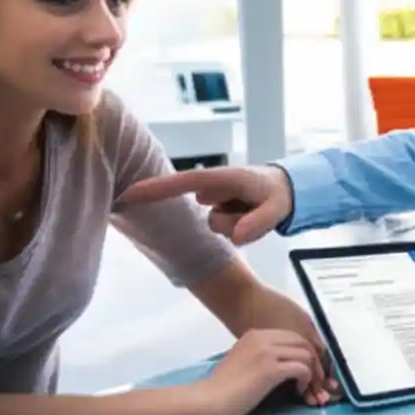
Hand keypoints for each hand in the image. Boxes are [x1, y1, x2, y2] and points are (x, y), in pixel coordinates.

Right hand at [118, 165, 293, 245]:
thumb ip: (258, 222)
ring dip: (240, 226)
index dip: (158, 188)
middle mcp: (213, 188)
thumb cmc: (278, 192)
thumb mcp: (277, 208)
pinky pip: (224, 230)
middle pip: (210, 218)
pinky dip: (239, 228)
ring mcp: (213, 200)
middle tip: (259, 209)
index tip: (129, 193)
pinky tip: (251, 215)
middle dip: (233, 223)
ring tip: (258, 211)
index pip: (186, 182)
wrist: (286, 188)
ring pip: (218, 227)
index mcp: (224, 178)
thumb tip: (236, 237)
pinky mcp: (215, 210)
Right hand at [196, 329, 318, 414]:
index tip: (308, 366)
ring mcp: (267, 352)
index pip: (291, 335)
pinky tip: (299, 389)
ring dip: (312, 372)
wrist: (209, 398)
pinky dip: (306, 379)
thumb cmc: (224, 384)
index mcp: (256, 334)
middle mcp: (263, 338)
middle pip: (302, 342)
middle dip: (314, 360)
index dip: (303, 351)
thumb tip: (284, 359)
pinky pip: (302, 368)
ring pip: (306, 354)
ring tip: (306, 386)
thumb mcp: (243, 357)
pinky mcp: (271, 369)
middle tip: (314, 378)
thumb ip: (261, 352)